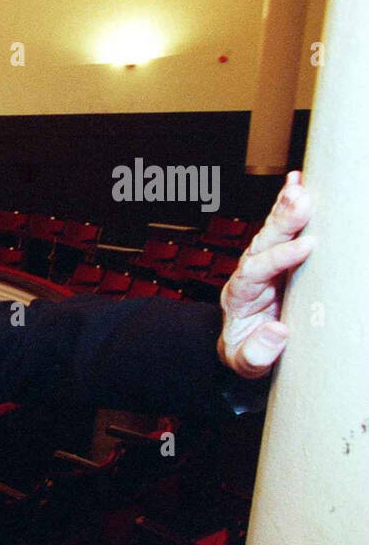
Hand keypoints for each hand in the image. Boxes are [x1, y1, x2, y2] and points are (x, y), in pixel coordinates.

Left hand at [217, 171, 314, 377]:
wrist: (245, 346)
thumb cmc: (247, 352)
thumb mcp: (245, 363)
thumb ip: (256, 354)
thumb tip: (277, 331)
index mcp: (239, 296)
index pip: (255, 271)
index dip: (279, 259)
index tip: (305, 248)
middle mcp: (248, 274)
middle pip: (262, 243)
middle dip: (282, 222)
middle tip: (300, 199)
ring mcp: (263, 263)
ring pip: (272, 232)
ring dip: (286, 208)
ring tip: (301, 186)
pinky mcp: (278, 258)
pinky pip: (282, 229)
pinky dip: (288, 204)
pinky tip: (298, 180)